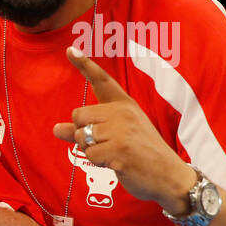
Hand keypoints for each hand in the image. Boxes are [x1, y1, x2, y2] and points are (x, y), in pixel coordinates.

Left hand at [52, 48, 195, 210]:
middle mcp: (123, 112)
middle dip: (83, 134)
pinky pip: (89, 154)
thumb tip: (55, 129)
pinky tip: (116, 163)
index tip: (70, 49)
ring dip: (91, 151)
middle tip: (108, 145)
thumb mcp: (115, 137)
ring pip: (81, 136)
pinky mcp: (119, 149)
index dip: (84, 65)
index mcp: (125, 105)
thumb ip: (86, 130)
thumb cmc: (140, 155)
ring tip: (114, 155)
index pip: (102, 81)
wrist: (169, 176)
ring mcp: (122, 130)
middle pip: (78, 115)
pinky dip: (98, 163)